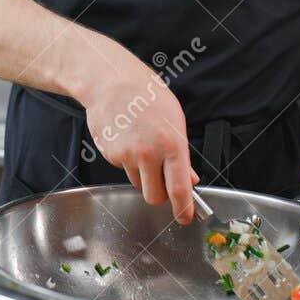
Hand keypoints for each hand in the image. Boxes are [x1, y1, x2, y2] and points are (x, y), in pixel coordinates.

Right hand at [77, 47, 198, 223]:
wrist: (109, 81)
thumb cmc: (145, 94)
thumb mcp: (174, 119)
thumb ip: (181, 153)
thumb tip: (189, 178)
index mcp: (171, 144)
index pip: (179, 189)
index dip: (183, 209)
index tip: (185, 218)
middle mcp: (148, 154)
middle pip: (153, 196)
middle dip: (158, 193)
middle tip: (160, 178)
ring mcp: (127, 156)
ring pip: (137, 182)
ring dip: (141, 174)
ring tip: (141, 144)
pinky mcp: (109, 155)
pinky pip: (122, 168)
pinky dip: (126, 160)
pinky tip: (127, 138)